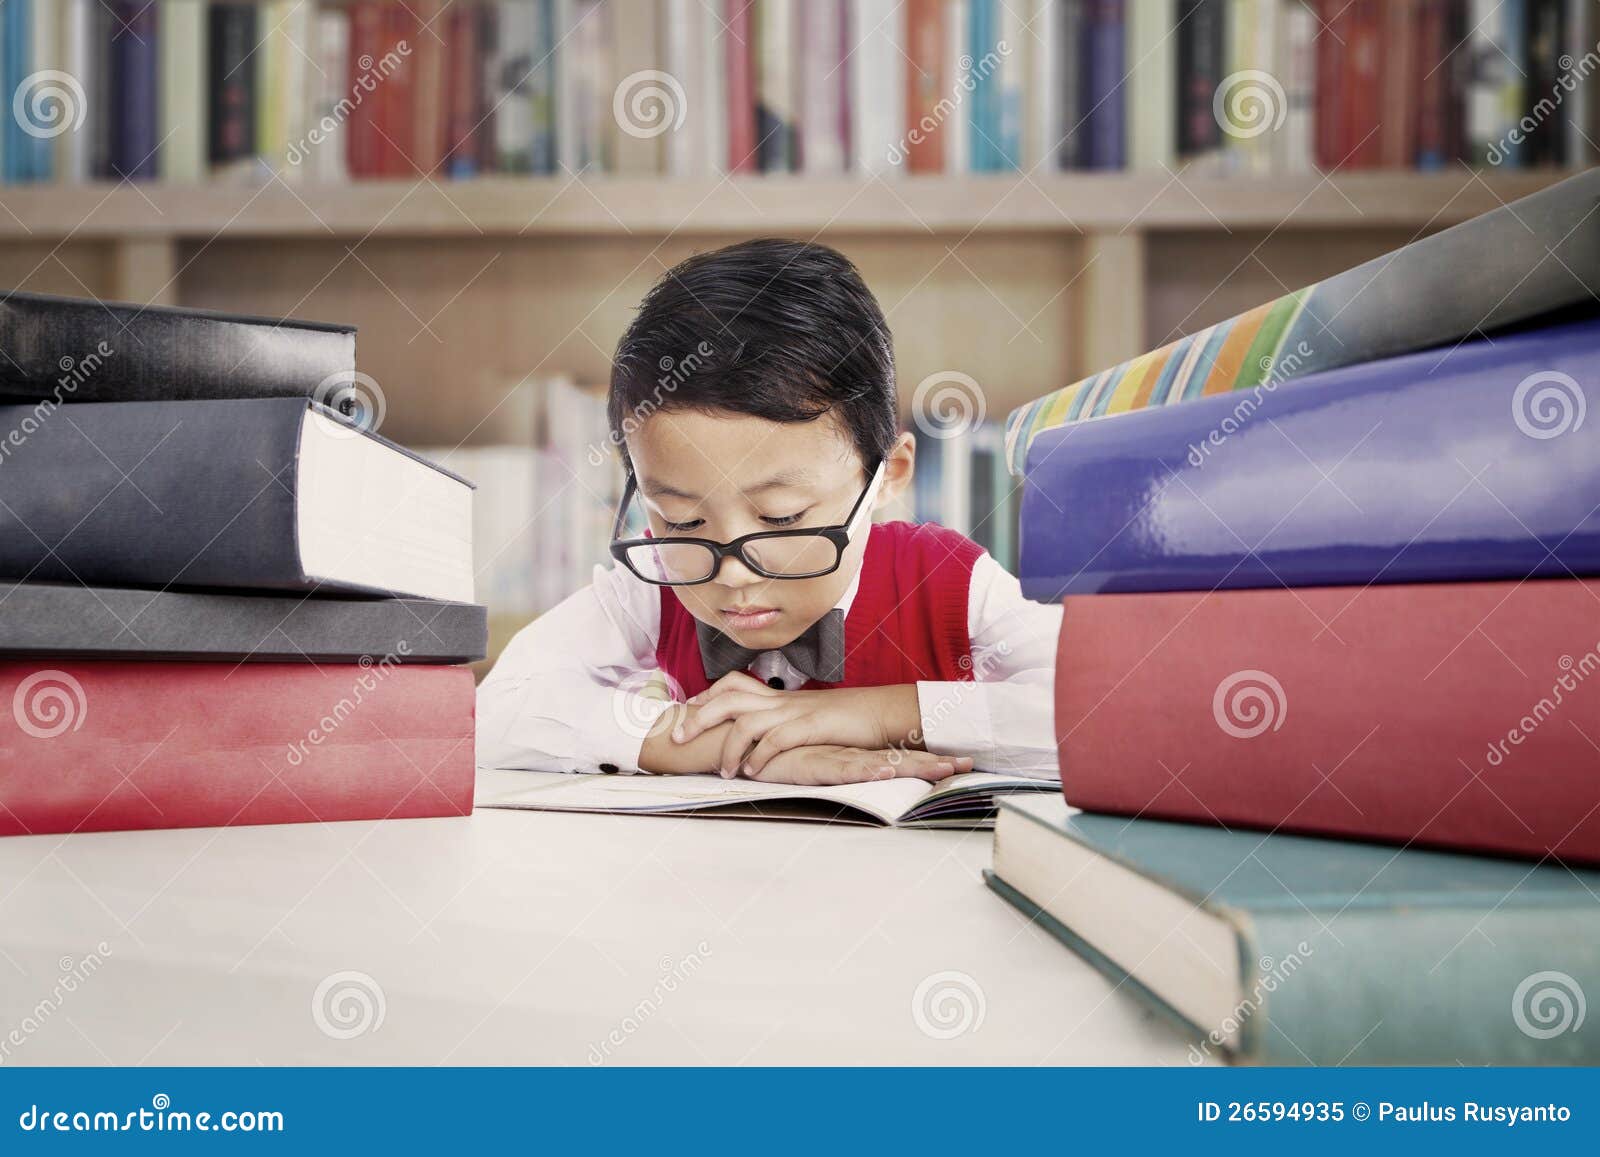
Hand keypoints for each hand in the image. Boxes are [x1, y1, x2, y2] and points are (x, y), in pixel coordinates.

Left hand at [670, 672, 922, 776]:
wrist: (882, 711)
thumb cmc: (847, 718)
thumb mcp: (808, 716)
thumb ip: (784, 721)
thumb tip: (764, 734)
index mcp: (779, 695)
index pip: (732, 685)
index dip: (705, 696)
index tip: (685, 712)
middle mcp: (781, 700)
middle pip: (727, 697)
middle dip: (697, 717)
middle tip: (676, 737)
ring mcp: (795, 711)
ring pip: (745, 718)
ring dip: (728, 746)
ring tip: (722, 769)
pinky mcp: (811, 726)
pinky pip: (776, 739)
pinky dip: (759, 756)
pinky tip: (752, 772)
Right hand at [749, 745, 971, 785]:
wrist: (745, 746)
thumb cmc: (780, 756)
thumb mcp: (817, 764)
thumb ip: (838, 766)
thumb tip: (862, 772)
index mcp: (856, 755)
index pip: (900, 757)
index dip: (929, 759)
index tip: (961, 762)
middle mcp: (853, 754)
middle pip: (903, 759)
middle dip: (936, 762)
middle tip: (969, 763)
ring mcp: (839, 758)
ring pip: (885, 763)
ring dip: (916, 766)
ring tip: (946, 768)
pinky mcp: (820, 765)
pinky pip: (850, 768)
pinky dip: (872, 769)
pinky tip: (890, 768)